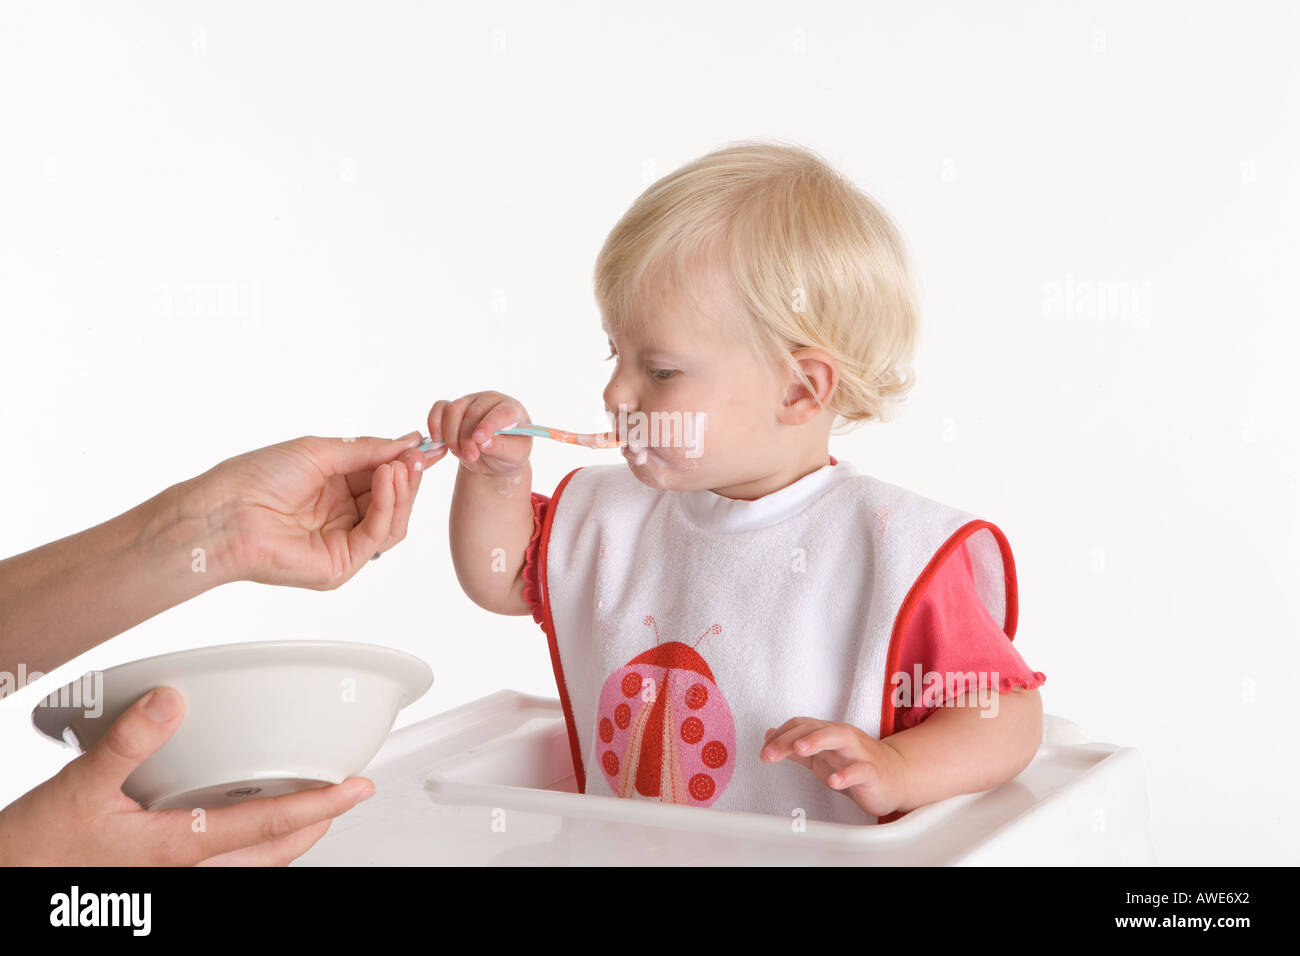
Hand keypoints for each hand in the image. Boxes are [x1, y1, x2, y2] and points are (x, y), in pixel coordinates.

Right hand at [0, 687, 373, 865]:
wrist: (6, 880)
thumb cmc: (34, 850)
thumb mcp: (78, 787)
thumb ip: (127, 742)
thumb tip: (172, 701)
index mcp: (179, 847)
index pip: (270, 826)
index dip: (321, 806)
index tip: (358, 788)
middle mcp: (189, 868)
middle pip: (276, 852)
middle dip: (318, 823)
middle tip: (348, 792)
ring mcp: (176, 874)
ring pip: (254, 860)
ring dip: (287, 831)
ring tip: (311, 799)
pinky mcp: (160, 869)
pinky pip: (224, 857)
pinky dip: (251, 835)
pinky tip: (242, 807)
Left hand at [195, 432, 447, 588]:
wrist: (223, 512)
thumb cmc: (255, 478)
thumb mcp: (319, 451)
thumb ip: (367, 450)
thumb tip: (407, 443)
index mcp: (333, 490)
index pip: (382, 478)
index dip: (405, 463)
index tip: (427, 446)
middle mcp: (341, 518)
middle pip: (394, 501)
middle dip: (408, 476)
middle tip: (417, 455)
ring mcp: (342, 543)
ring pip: (394, 522)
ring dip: (402, 491)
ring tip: (400, 466)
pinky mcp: (340, 565)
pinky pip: (377, 536)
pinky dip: (388, 507)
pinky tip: (386, 481)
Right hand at [428, 392, 532, 476]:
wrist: (493, 459)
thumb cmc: (508, 454)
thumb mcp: (513, 456)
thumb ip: (502, 448)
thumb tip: (485, 443)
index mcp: (512, 409)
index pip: (502, 412)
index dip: (489, 425)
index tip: (479, 439)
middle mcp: (491, 400)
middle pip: (473, 413)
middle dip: (467, 438)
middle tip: (470, 457)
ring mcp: (470, 401)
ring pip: (454, 410)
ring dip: (452, 435)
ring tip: (460, 453)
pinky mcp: (452, 407)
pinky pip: (439, 408)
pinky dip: (435, 424)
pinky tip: (438, 440)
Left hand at [761, 717, 907, 817]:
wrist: (896, 777)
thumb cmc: (855, 764)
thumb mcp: (821, 756)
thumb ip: (796, 747)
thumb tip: (769, 736)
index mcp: (828, 733)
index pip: (801, 725)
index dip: (780, 736)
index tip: (764, 751)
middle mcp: (842, 738)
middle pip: (816, 728)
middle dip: (790, 739)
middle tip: (770, 753)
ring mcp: (858, 753)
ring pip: (839, 738)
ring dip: (818, 741)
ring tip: (800, 749)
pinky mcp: (872, 772)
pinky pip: (861, 770)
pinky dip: (847, 775)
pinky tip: (834, 782)